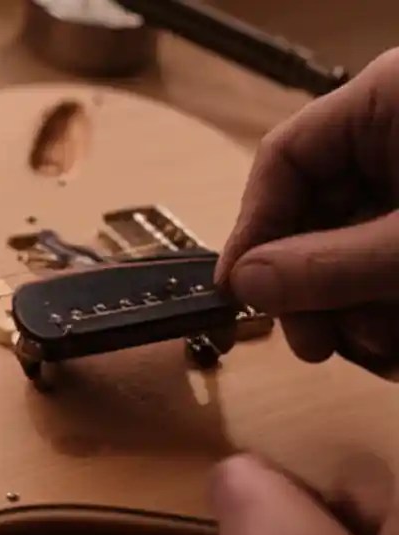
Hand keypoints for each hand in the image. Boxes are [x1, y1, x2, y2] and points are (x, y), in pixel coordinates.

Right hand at [215, 50, 398, 376]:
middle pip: (318, 209)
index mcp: (390, 100)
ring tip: (376, 346)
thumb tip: (244, 284)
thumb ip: (329, 265)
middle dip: (312, 286)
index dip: (253, 228)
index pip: (284, 157)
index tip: (240, 292)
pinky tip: (396, 336)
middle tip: (314, 343)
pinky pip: (391, 257)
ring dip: (352, 305)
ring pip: (355, 244)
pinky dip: (386, 300)